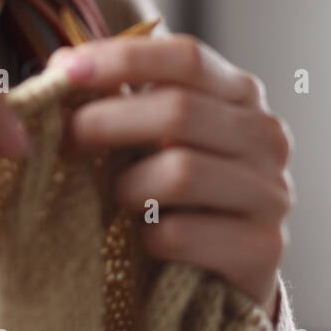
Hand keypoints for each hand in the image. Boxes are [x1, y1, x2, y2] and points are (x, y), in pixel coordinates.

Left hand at [47, 33, 293, 320]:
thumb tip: (59, 70)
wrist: (228, 272)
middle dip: (106, 120)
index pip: (187, 58)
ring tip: (118, 198)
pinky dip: (149, 237)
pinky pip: (183, 234)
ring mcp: (272, 192)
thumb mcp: (158, 135)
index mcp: (241, 94)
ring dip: (129, 186)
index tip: (65, 70)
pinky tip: (146, 240)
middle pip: (179, 110)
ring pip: (181, 172)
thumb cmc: (181, 191)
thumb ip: (122, 98)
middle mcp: (266, 136)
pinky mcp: (263, 248)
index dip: (123, 59)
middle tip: (63, 137)